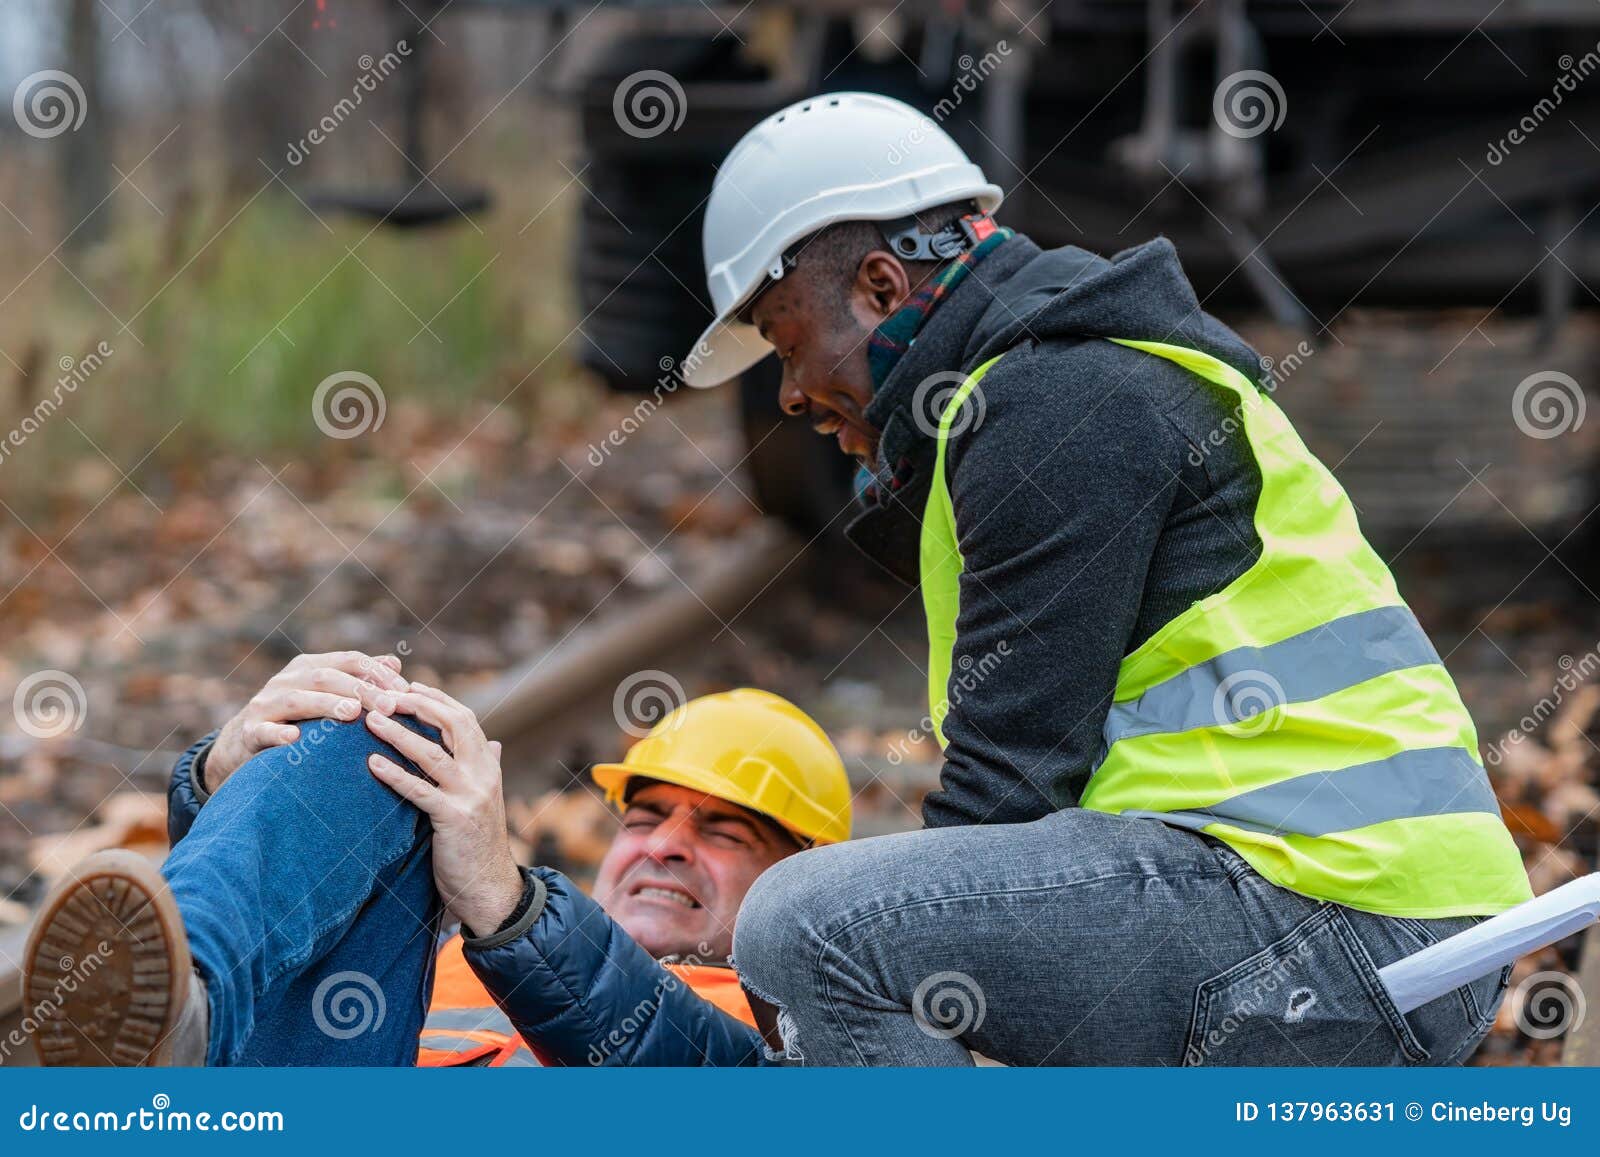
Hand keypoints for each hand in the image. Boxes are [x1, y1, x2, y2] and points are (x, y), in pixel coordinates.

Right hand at [207, 651, 409, 792]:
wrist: (241, 742)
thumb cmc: (297, 717)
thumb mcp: (325, 692)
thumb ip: (359, 678)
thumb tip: (395, 662)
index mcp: (309, 666)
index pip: (349, 660)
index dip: (378, 672)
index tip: (405, 691)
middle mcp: (287, 680)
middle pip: (327, 678)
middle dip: (361, 690)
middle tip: (389, 707)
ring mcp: (266, 704)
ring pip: (297, 699)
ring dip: (326, 704)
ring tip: (351, 713)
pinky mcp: (250, 730)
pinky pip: (263, 730)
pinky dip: (278, 733)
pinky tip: (294, 738)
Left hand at [363, 682, 523, 935]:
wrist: (489, 886)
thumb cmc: (479, 842)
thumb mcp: (486, 799)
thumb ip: (488, 768)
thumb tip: (494, 742)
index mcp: (488, 764)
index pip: (464, 718)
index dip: (435, 699)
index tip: (406, 686)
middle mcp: (484, 773)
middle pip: (453, 724)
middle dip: (417, 705)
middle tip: (384, 696)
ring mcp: (471, 795)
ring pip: (433, 753)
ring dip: (399, 733)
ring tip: (371, 719)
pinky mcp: (455, 818)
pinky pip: (420, 790)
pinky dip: (395, 774)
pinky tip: (372, 763)